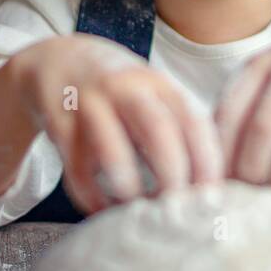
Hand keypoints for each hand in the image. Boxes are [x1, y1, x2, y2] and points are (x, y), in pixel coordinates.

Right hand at [11, 33, 223, 213]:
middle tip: (178, 211)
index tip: (212, 195)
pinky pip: (76, 167)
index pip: (192, 121)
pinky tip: (102, 211)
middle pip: (158, 131)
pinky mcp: (59, 122)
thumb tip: (208, 185)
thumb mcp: (151, 94)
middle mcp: (126, 87)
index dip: (207, 160)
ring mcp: (90, 102)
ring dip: (129, 186)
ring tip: (138, 210)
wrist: (58, 59)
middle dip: (173, 176)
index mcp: (158, 83)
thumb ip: (178, 127)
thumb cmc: (119, 90)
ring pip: (112, 148)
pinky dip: (91, 196)